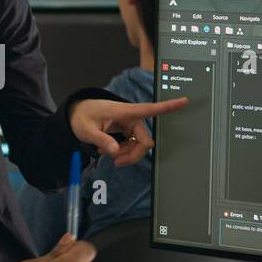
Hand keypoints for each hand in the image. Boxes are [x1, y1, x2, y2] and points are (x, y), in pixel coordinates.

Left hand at [68, 97, 187, 166]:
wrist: (77, 115)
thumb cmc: (82, 117)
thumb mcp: (86, 130)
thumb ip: (100, 140)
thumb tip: (114, 151)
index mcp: (125, 111)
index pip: (150, 109)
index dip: (168, 106)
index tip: (184, 100)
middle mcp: (132, 119)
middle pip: (145, 142)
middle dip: (131, 154)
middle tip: (113, 160)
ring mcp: (130, 127)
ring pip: (139, 148)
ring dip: (124, 154)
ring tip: (105, 150)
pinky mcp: (128, 133)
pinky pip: (132, 147)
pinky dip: (121, 152)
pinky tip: (108, 148)